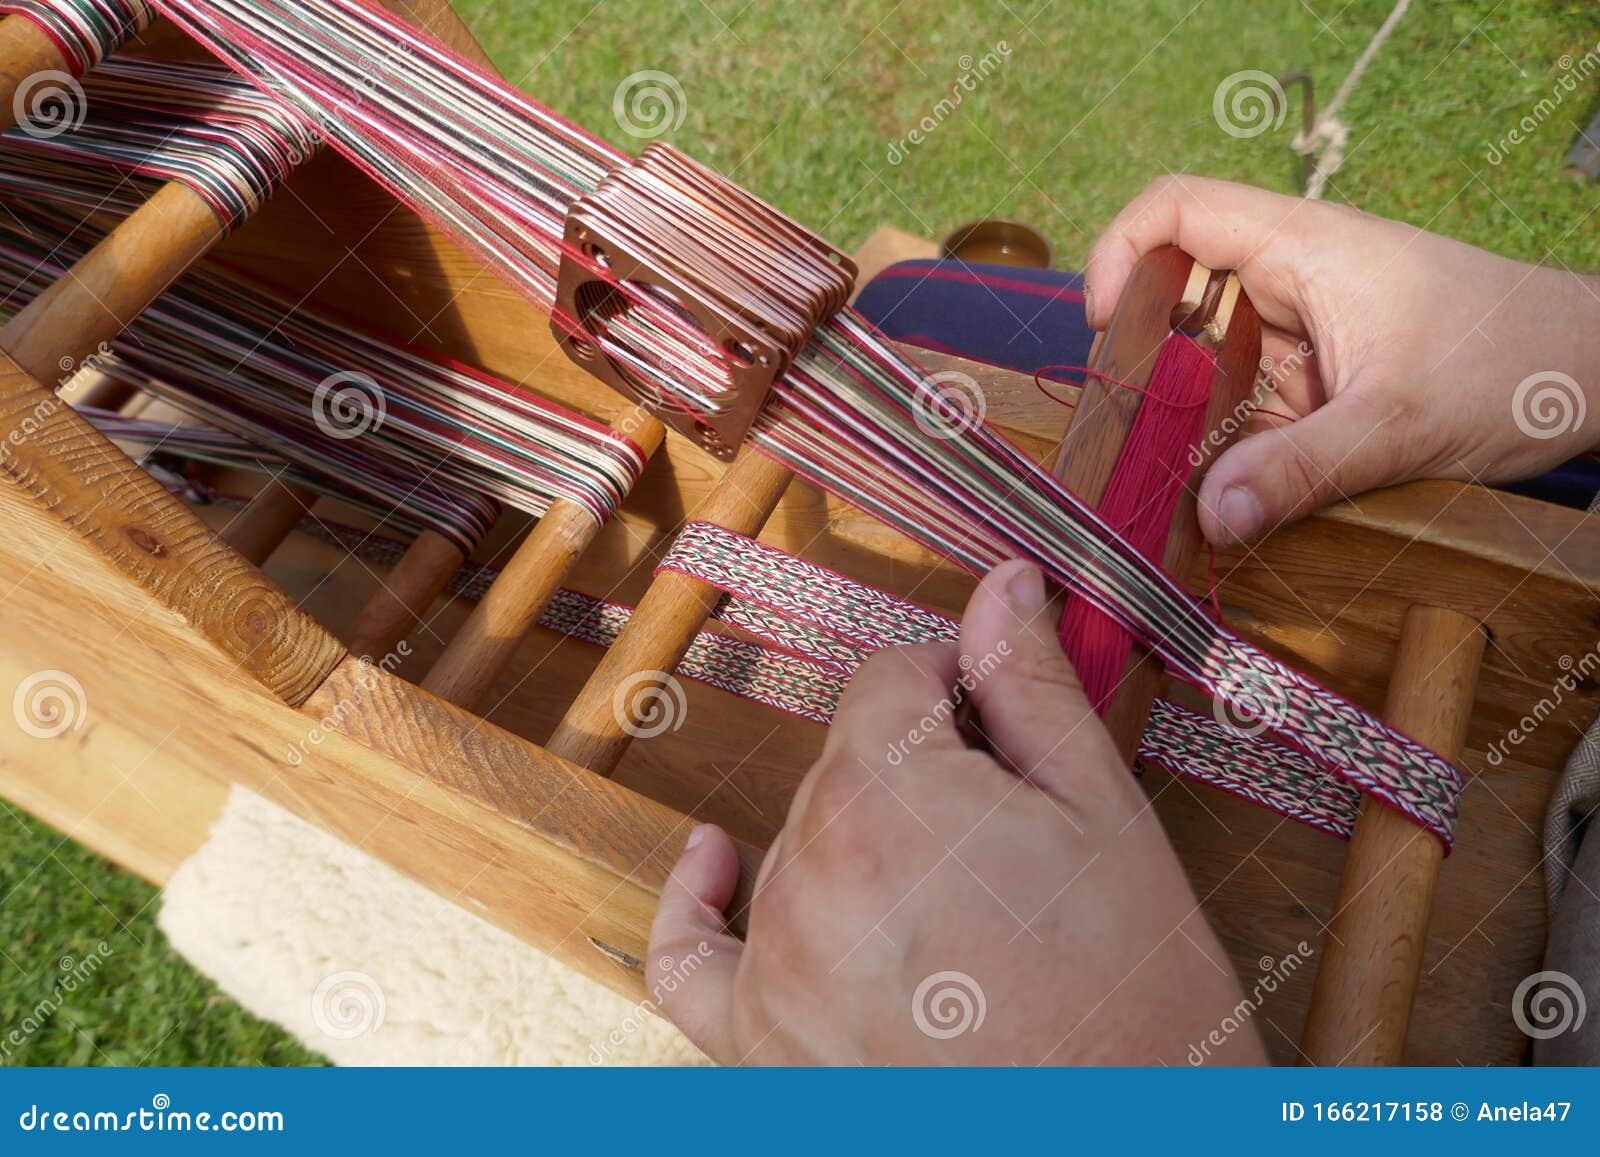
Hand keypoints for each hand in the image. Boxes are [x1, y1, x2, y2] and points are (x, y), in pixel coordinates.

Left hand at [646, 560, 1265, 1064]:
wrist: (1129, 1145)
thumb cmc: (1137, 1001)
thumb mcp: (1106, 819)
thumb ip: (1034, 689)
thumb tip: (1003, 585)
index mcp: (889, 795)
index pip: (890, 680)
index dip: (953, 687)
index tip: (998, 717)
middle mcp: (808, 870)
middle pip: (844, 762)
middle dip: (919, 770)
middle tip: (1008, 834)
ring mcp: (772, 964)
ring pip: (798, 842)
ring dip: (864, 844)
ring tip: (963, 907)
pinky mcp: (755, 1046)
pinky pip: (690, 954)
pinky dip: (700, 899)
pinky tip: (714, 858)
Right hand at [1085, 176, 1599, 544]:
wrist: (1596, 375)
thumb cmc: (1515, 362)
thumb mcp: (1402, 423)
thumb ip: (1302, 469)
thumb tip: (1211, 517)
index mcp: (1302, 248)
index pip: (1177, 210)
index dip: (1121, 252)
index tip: (1103, 326)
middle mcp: (1291, 282)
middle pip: (1177, 297)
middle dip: (1144, 363)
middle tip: (1124, 436)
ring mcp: (1303, 333)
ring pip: (1207, 362)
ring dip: (1185, 417)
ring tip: (1167, 479)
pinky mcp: (1317, 380)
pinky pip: (1244, 404)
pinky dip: (1226, 446)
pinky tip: (1224, 491)